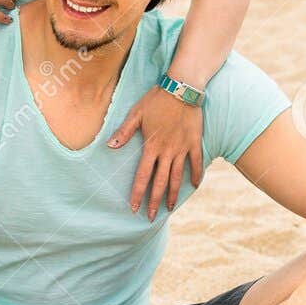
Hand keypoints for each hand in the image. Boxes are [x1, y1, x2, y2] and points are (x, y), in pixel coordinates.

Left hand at [109, 86, 203, 219]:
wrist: (182, 88)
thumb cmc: (156, 99)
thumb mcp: (136, 113)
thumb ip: (124, 132)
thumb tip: (110, 146)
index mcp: (151, 147)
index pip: (142, 176)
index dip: (137, 193)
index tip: (134, 208)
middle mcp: (167, 152)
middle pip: (160, 182)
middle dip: (155, 201)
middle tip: (151, 216)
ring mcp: (182, 148)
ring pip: (177, 177)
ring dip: (173, 194)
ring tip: (170, 208)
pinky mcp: (194, 142)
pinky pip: (196, 162)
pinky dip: (195, 174)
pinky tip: (194, 185)